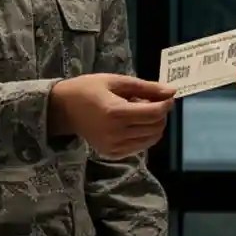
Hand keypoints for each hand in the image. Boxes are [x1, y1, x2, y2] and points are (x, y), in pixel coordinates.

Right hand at [48, 74, 175, 158]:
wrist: (64, 109)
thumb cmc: (89, 89)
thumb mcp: (116, 81)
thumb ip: (146, 87)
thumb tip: (172, 92)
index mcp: (116, 112)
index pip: (154, 113)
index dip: (166, 104)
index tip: (168, 96)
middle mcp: (116, 133)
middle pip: (155, 127)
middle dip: (161, 114)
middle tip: (152, 102)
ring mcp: (114, 147)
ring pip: (151, 139)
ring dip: (154, 125)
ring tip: (142, 112)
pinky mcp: (112, 154)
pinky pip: (140, 147)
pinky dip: (144, 135)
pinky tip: (134, 123)